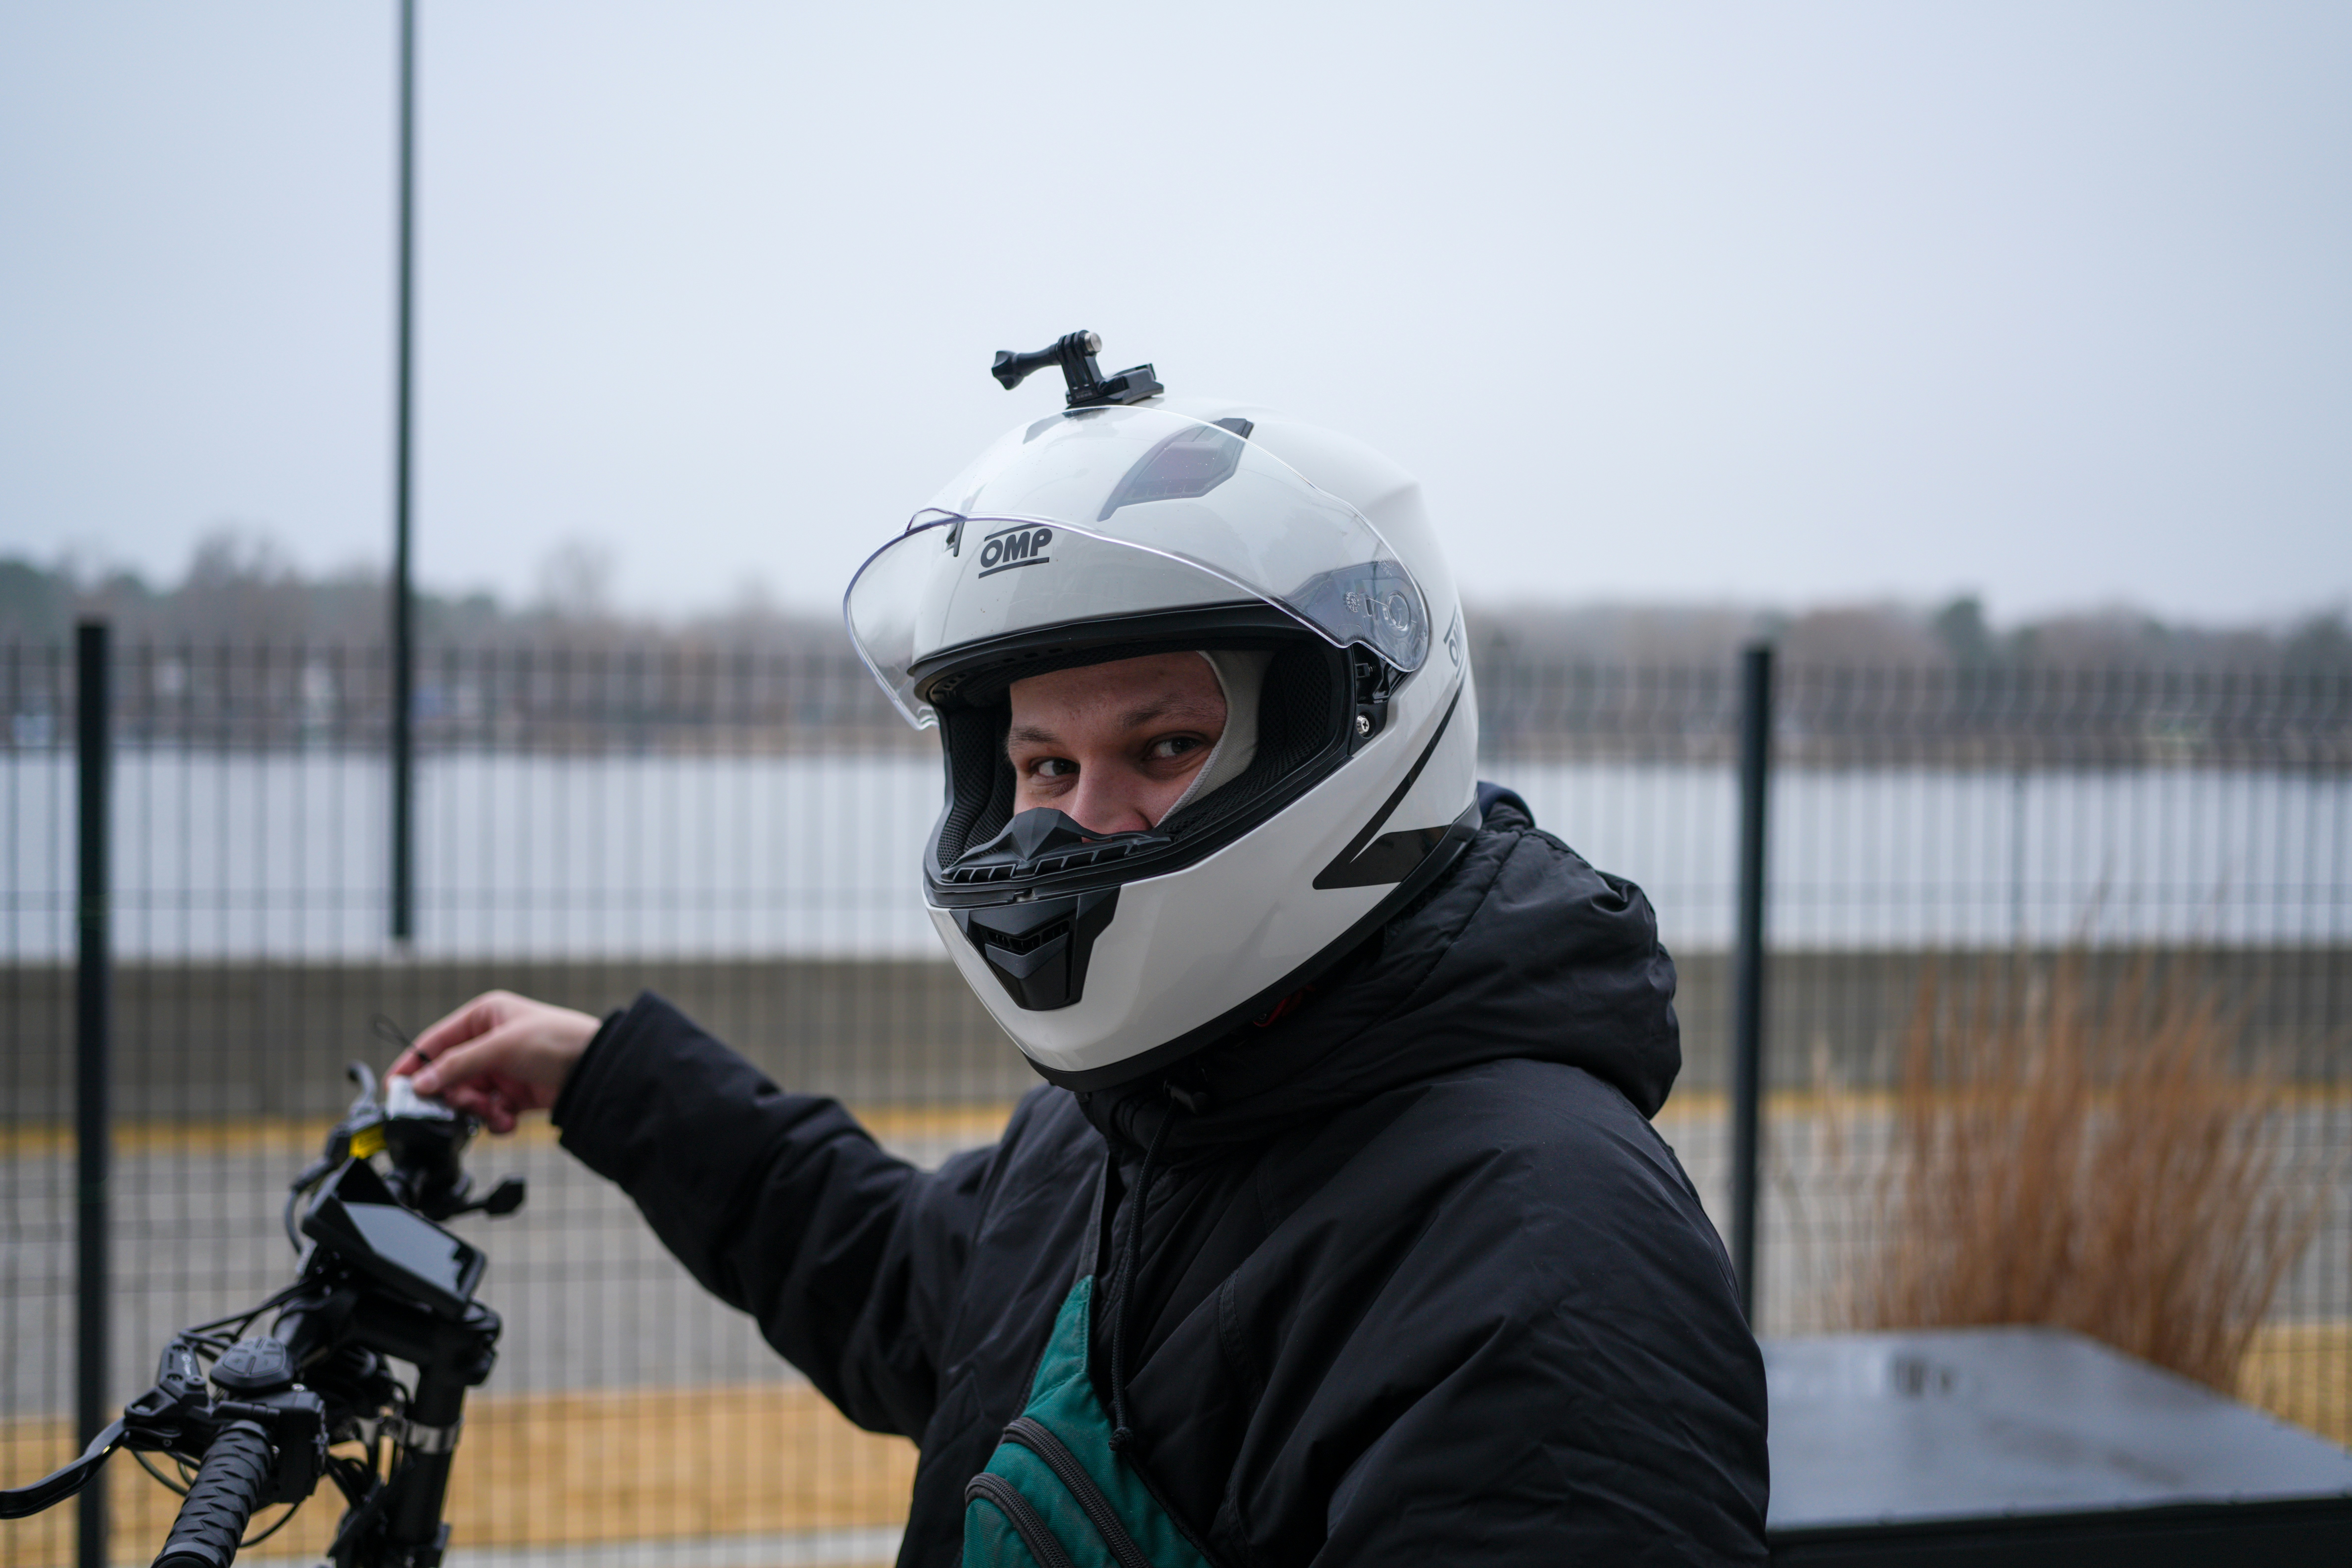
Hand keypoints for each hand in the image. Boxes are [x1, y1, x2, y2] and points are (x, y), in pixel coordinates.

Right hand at [388, 991, 600, 1133]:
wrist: (597, 1070)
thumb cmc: (557, 1041)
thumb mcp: (502, 1047)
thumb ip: (458, 1065)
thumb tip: (420, 1082)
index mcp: (484, 1017)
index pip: (435, 1041)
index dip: (414, 1064)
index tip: (396, 1087)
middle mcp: (490, 1042)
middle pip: (449, 1075)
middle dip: (454, 1095)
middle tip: (464, 1105)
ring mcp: (502, 1070)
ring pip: (468, 1098)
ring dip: (477, 1110)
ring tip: (496, 1112)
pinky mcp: (515, 1095)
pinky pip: (489, 1113)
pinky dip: (495, 1120)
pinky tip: (508, 1120)